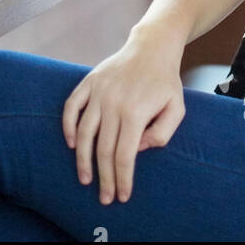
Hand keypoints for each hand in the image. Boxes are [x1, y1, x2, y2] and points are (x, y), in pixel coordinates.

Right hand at [61, 34, 185, 203]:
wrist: (152, 47)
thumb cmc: (165, 81)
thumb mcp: (176, 108)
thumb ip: (162, 134)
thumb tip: (137, 150)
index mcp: (136, 112)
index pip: (124, 155)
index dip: (122, 179)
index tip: (121, 197)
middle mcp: (114, 103)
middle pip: (103, 150)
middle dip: (104, 178)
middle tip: (104, 198)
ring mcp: (99, 91)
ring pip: (84, 133)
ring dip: (83, 160)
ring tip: (85, 178)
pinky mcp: (89, 81)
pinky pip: (71, 106)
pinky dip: (68, 126)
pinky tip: (72, 144)